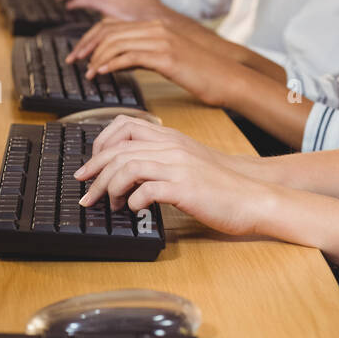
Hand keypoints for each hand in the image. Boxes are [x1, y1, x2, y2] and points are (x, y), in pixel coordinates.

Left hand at [65, 17, 246, 106]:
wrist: (229, 79)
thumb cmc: (203, 74)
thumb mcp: (169, 59)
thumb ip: (144, 54)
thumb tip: (119, 61)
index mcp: (157, 26)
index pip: (112, 24)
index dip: (90, 38)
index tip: (78, 54)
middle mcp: (157, 28)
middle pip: (108, 30)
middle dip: (86, 46)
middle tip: (73, 62)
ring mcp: (162, 40)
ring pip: (115, 42)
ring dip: (96, 58)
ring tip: (88, 73)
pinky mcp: (166, 56)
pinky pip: (129, 56)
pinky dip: (110, 64)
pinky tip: (102, 74)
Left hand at [76, 116, 272, 234]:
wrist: (252, 197)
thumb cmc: (222, 184)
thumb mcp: (189, 161)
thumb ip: (163, 158)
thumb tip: (129, 171)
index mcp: (172, 138)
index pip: (124, 128)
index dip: (100, 146)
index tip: (90, 167)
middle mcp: (172, 148)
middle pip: (118, 150)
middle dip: (94, 172)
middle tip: (85, 191)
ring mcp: (178, 167)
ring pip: (127, 167)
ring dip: (109, 188)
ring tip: (107, 204)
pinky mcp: (184, 189)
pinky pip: (146, 190)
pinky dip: (132, 201)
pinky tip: (134, 209)